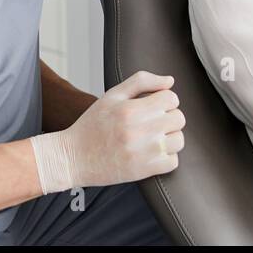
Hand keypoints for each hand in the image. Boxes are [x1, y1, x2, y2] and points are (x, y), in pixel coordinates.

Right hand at [29, 71, 185, 192]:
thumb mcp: (112, 96)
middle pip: (178, 118)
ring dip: (170, 137)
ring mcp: (143, 153)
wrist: (73, 158)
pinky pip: (173, 162)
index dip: (167, 100)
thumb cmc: (92, 125)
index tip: (157, 105)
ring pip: (179, 140)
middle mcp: (139, 131)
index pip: (171, 98)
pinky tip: (152, 153)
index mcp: (131, 109)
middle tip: (154, 122)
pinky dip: (167, 157)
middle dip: (169, 117)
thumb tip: (170, 81)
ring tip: (154, 138)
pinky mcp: (144, 171)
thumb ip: (141, 82)